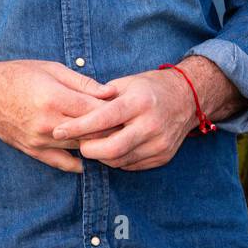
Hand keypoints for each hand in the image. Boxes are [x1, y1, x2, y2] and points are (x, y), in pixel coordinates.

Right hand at [0, 59, 118, 173]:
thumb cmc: (20, 75)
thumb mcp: (53, 68)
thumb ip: (83, 82)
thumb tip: (111, 92)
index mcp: (54, 98)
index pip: (94, 111)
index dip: (114, 111)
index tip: (128, 109)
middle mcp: (47, 123)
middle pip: (90, 132)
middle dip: (111, 129)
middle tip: (127, 126)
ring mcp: (39, 140)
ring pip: (80, 147)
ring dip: (98, 144)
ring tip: (114, 138)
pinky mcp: (33, 151)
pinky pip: (62, 163)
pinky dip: (79, 162)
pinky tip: (91, 158)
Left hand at [52, 69, 195, 170]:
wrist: (189, 98)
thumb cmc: (152, 88)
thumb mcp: (128, 83)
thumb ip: (103, 97)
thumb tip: (75, 111)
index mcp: (140, 102)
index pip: (104, 118)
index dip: (78, 127)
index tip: (59, 131)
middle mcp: (152, 124)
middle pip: (111, 149)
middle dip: (89, 150)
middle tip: (79, 144)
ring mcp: (159, 143)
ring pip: (119, 161)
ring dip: (102, 156)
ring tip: (95, 144)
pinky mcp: (163, 156)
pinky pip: (131, 165)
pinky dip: (118, 159)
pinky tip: (114, 148)